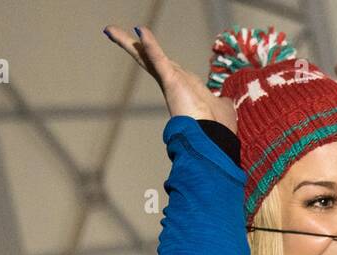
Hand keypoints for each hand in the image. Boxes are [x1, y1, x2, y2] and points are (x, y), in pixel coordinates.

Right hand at [103, 25, 237, 133]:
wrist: (212, 141)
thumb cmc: (218, 130)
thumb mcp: (222, 108)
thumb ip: (221, 102)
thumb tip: (225, 101)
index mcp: (183, 88)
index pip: (166, 67)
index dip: (154, 54)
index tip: (142, 42)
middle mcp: (173, 84)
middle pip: (151, 59)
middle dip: (136, 46)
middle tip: (113, 32)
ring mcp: (171, 81)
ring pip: (148, 56)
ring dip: (129, 42)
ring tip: (111, 30)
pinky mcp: (171, 80)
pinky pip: (158, 58)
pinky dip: (151, 44)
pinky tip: (140, 30)